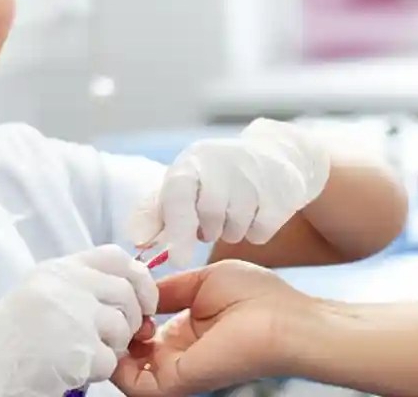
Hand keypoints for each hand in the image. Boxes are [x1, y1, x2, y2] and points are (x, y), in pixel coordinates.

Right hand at [0, 245, 156, 396]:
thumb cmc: (12, 342)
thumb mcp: (41, 296)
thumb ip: (81, 286)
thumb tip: (136, 291)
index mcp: (56, 270)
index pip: (115, 256)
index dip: (137, 277)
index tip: (141, 300)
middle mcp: (64, 286)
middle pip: (126, 292)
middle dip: (130, 319)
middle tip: (117, 338)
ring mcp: (72, 316)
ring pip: (122, 327)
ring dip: (112, 348)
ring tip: (82, 355)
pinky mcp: (78, 350)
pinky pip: (110, 360)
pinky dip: (97, 371)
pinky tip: (71, 370)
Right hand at [112, 260, 311, 396]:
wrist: (284, 321)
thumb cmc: (256, 297)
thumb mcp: (202, 281)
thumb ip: (168, 288)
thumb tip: (138, 290)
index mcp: (187, 329)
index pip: (143, 329)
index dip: (128, 310)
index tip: (123, 291)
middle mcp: (179, 352)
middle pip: (130, 350)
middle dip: (116, 326)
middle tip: (116, 306)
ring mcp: (177, 369)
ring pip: (127, 371)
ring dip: (114, 345)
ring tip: (118, 319)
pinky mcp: (178, 382)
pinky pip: (135, 387)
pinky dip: (117, 367)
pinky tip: (121, 337)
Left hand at [128, 119, 331, 265]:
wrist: (271, 155)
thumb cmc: (214, 178)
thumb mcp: (182, 185)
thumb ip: (156, 213)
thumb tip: (137, 240)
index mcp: (192, 163)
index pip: (179, 195)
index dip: (177, 230)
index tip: (178, 261)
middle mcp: (222, 164)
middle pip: (210, 218)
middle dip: (207, 229)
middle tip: (210, 219)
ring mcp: (255, 176)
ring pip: (235, 229)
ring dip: (230, 230)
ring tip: (231, 212)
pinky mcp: (281, 191)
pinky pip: (260, 232)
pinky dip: (255, 232)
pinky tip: (256, 212)